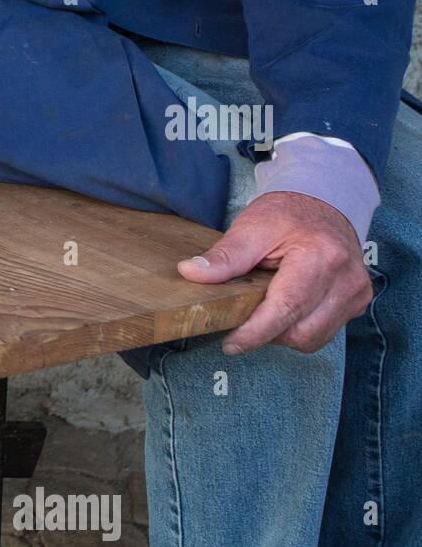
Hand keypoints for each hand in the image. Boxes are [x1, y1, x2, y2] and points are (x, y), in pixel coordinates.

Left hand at [177, 191, 372, 354]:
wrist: (324, 203)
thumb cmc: (287, 214)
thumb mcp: (251, 227)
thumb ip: (224, 255)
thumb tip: (190, 272)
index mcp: (321, 257)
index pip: (286, 309)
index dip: (255, 333)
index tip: (230, 343)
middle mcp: (346, 280)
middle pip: (300, 333)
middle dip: (266, 334)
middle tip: (240, 321)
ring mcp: (355, 294)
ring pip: (312, 339)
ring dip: (282, 334)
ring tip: (263, 311)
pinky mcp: (357, 302)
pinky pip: (323, 332)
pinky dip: (298, 328)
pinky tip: (283, 310)